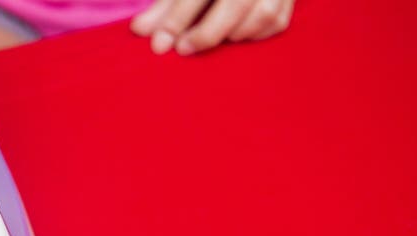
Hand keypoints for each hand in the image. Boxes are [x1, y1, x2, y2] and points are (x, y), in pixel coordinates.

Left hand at [131, 0, 293, 54]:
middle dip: (207, 32)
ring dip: (232, 34)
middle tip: (182, 50)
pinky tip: (235, 34)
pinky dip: (254, 34)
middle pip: (236, 3)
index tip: (159, 45)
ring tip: (209, 37)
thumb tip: (139, 31)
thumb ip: (165, 7)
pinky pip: (276, 23)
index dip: (177, 18)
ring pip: (262, 14)